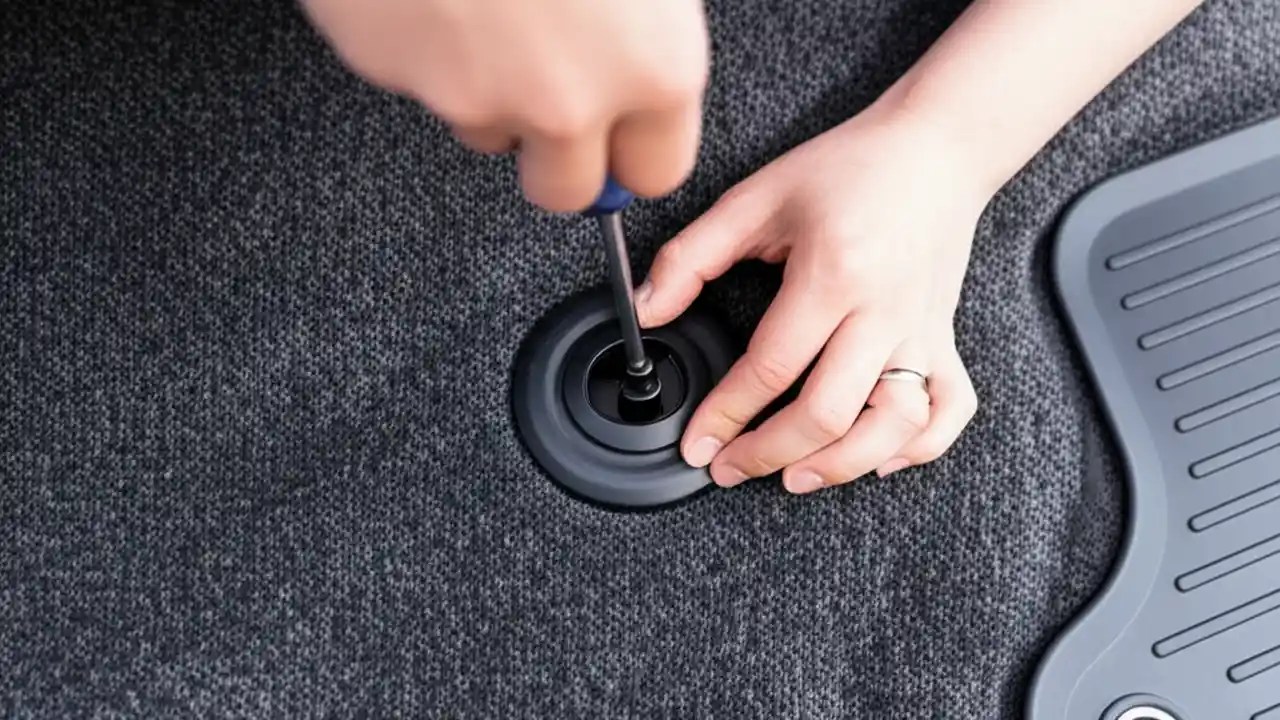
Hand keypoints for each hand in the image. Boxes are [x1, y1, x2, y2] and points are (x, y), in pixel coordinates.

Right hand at [301, 0, 708, 210]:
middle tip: (548, 96)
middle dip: (559, 155)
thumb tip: (642, 72)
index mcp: (653, 65)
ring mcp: (475, 96)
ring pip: (489, 136)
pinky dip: (429, 52)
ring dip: (491, 93)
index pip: (657, 170)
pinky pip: (423, 86)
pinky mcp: (397, 77)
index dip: (635, 150)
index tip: (622, 141)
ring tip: (490, 7)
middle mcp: (569, 101)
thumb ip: (651, 27)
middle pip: (567, 190)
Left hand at [635, 106, 984, 492]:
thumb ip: (692, 256)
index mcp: (834, 274)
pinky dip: (917, 447)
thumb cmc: (848, 169)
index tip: (697, 443)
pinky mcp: (946, 339)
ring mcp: (924, 331)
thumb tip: (646, 309)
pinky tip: (877, 457)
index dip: (726, 414)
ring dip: (842, 464)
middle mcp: (885, 311)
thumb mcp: (757, 198)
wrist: (936, 149)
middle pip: (830, 412)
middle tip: (730, 466)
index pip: (772, 366)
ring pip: (895, 425)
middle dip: (770, 453)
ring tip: (794, 477)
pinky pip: (949, 410)